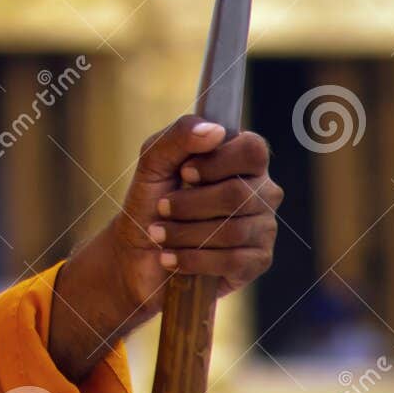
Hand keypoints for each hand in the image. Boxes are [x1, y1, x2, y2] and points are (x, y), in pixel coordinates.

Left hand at [48, 115, 282, 381]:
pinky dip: (197, 260)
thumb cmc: (142, 206)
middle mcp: (257, 192)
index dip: (219, 162)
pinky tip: (173, 260)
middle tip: (160, 211)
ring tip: (161, 236)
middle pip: (245, 192)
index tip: (184, 173)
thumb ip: (176, 138)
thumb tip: (212, 127)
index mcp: (237, 160)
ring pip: (241, 229)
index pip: (252, 148)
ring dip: (190, 233)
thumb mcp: (149, 166)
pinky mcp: (253, 265)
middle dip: (194, 205)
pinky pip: (237, 262)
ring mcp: (260, 230)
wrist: (133, 261)